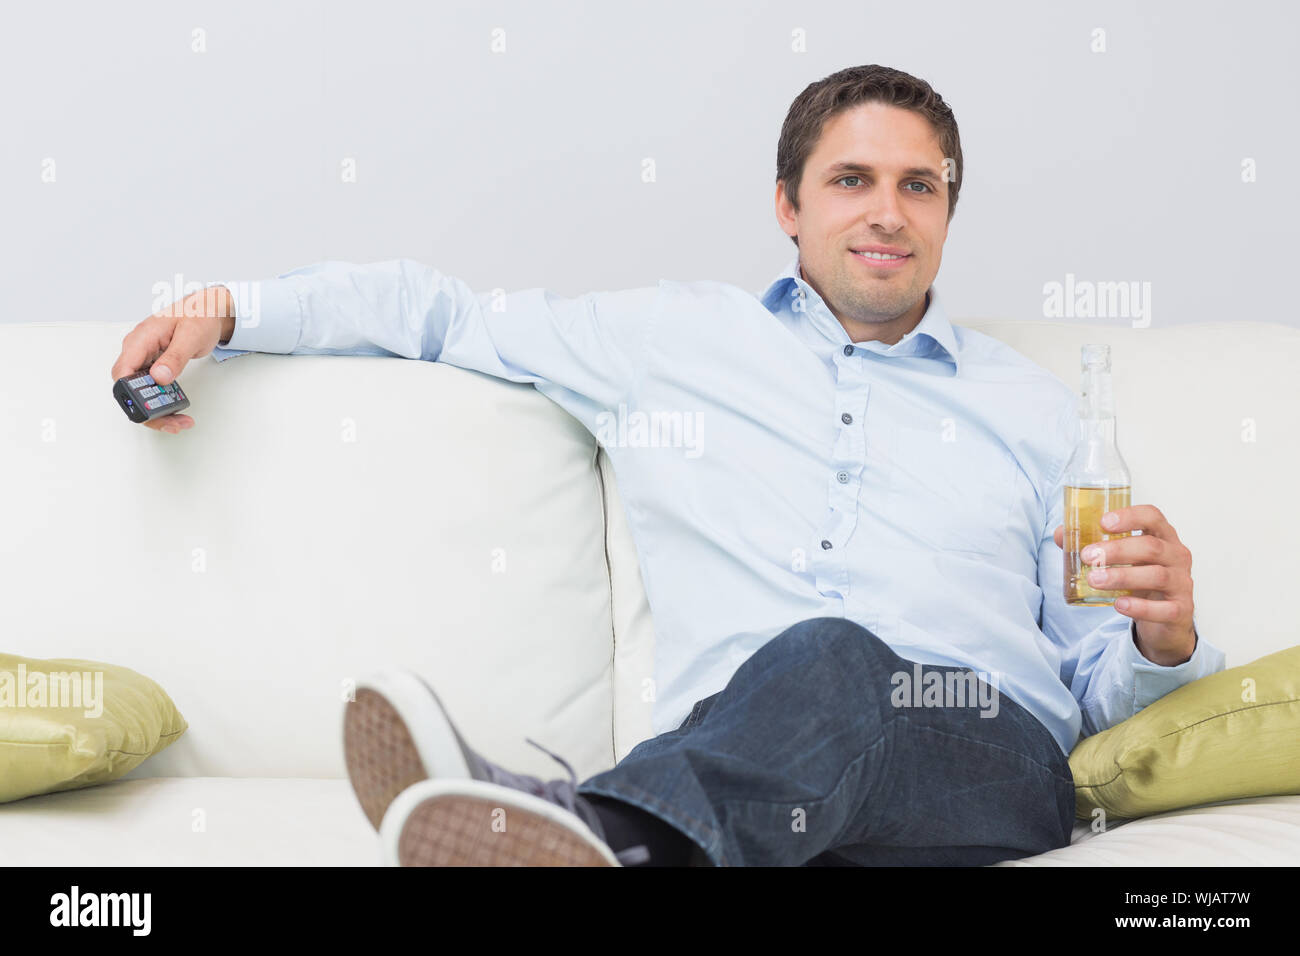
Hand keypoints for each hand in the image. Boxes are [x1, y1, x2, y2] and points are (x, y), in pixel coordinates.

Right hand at [111, 285, 233, 433]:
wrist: (208, 309)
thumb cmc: (199, 316)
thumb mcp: (190, 336)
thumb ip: (174, 357)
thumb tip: (159, 377)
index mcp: (140, 339)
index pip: (122, 371)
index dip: (129, 394)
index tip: (147, 409)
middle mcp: (138, 350)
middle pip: (129, 387)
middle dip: (147, 409)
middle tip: (172, 423)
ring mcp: (145, 358)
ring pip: (140, 391)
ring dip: (157, 410)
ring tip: (180, 421)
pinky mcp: (155, 364)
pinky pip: (152, 387)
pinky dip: (163, 401)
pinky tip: (177, 411)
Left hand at [1053, 504, 1196, 665]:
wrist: (1164, 618)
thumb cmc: (1140, 578)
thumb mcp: (1120, 559)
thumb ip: (1093, 545)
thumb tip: (1061, 534)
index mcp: (1162, 536)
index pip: (1152, 517)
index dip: (1130, 516)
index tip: (1104, 522)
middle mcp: (1176, 556)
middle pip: (1151, 547)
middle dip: (1117, 550)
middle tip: (1088, 556)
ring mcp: (1182, 583)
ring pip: (1157, 575)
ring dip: (1122, 576)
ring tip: (1094, 580)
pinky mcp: (1181, 610)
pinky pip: (1164, 609)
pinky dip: (1140, 607)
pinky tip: (1119, 604)